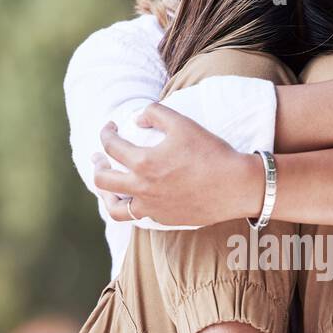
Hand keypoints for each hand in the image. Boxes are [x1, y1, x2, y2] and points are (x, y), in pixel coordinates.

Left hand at [93, 103, 261, 226]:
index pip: (111, 146)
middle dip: (97, 165)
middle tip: (98, 157)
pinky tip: (135, 197)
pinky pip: (138, 215)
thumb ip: (155, 113)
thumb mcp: (183, 123)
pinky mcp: (165, 219)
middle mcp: (143, 188)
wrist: (235, 186)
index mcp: (144, 162)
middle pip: (103, 180)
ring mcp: (153, 207)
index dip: (106, 133)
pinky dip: (131, 205)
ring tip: (107, 187)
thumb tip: (137, 119)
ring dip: (106, 196)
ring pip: (115, 208)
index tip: (111, 128)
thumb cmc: (211, 152)